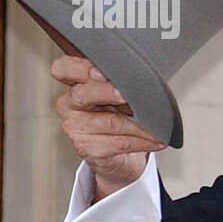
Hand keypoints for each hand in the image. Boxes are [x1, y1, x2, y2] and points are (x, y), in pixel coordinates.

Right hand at [51, 56, 165, 199]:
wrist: (117, 153)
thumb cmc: (116, 114)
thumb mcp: (116, 92)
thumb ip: (117, 80)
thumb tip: (141, 75)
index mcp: (74, 84)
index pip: (63, 68)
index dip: (79, 68)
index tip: (102, 72)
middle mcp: (69, 104)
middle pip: (82, 94)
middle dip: (107, 92)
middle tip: (126, 95)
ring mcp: (76, 128)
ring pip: (111, 122)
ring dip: (140, 125)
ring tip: (159, 125)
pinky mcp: (87, 148)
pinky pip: (120, 143)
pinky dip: (143, 142)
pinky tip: (156, 141)